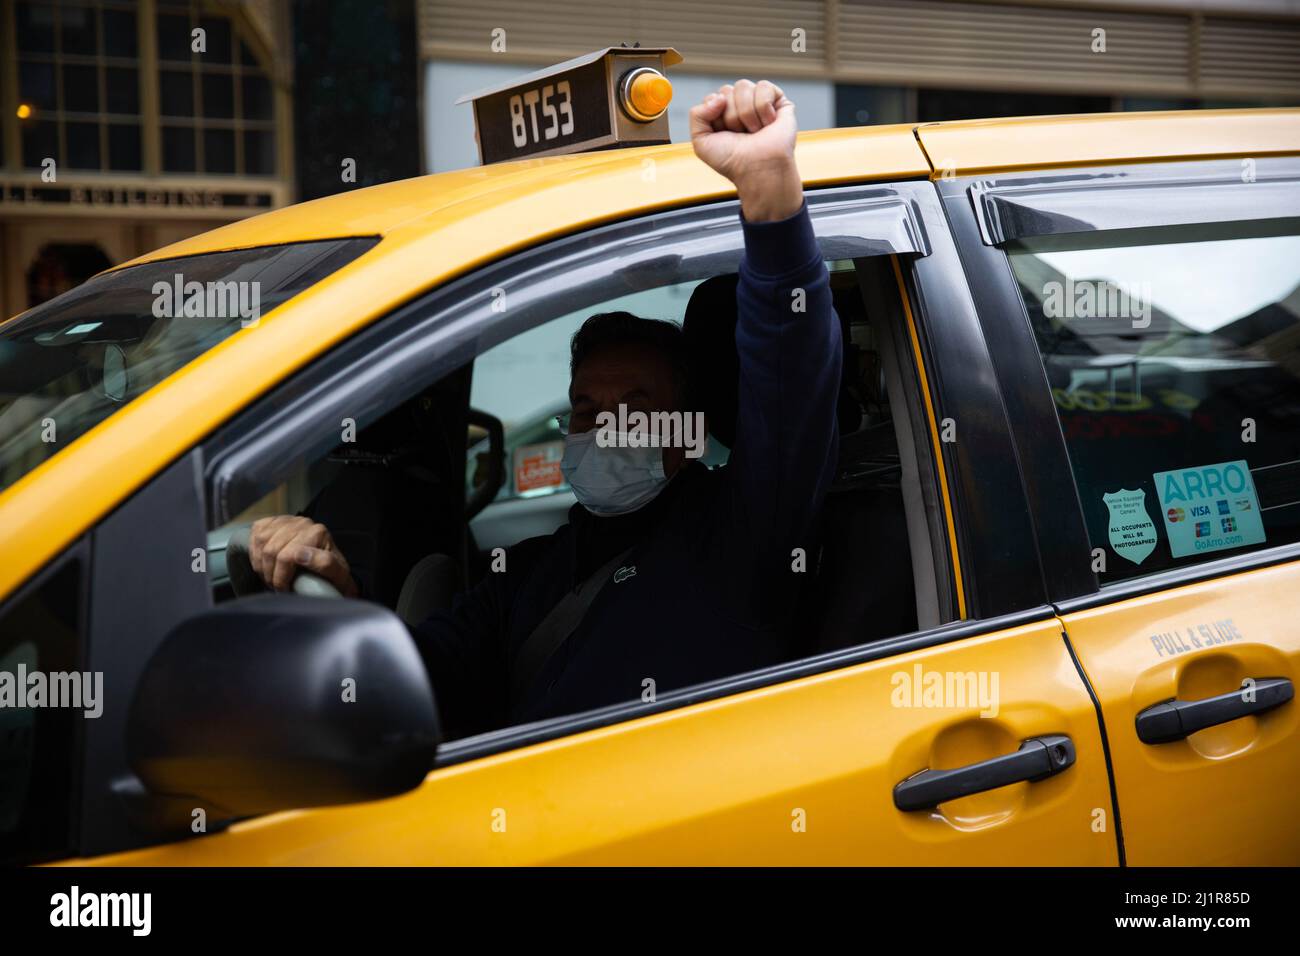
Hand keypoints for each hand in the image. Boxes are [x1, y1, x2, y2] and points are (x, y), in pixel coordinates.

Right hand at [248, 515, 358, 596]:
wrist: (324, 560)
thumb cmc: (331, 572)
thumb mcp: (338, 575)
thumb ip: (327, 566)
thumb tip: (301, 555)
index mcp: (320, 534)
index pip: (291, 556)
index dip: (283, 578)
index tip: (285, 590)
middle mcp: (304, 523)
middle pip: (274, 552)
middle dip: (272, 576)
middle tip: (277, 587)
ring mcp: (287, 520)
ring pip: (263, 544)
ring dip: (262, 566)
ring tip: (271, 577)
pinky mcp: (273, 521)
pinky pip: (256, 534)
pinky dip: (255, 552)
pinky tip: (264, 562)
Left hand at [689, 79, 802, 221]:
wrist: (757, 170)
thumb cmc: (732, 161)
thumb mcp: (701, 142)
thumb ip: (696, 115)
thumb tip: (719, 97)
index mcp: (722, 114)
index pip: (712, 98)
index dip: (716, 117)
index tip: (725, 136)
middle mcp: (740, 105)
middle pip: (726, 90)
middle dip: (731, 116)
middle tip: (742, 135)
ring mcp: (758, 102)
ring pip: (743, 86)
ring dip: (746, 114)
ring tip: (755, 131)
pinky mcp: (778, 100)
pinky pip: (764, 86)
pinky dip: (763, 107)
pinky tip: (768, 122)